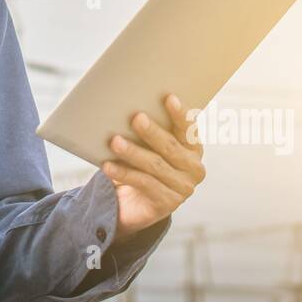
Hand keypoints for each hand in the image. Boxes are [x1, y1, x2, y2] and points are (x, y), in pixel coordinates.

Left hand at [102, 93, 205, 238]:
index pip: (188, 129)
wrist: (136, 203)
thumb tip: (127, 108)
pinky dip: (124, 173)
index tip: (168, 97)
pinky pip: (143, 184)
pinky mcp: (167, 203)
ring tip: (115, 141)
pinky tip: (108, 165)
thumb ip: (146, 130)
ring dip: (133, 152)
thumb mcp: (147, 146)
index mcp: (193, 148)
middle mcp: (194, 168)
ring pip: (155, 165)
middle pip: (171, 147)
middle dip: (152, 132)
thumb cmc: (142, 164)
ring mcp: (183, 188)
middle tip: (136, 118)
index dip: (179, 113)